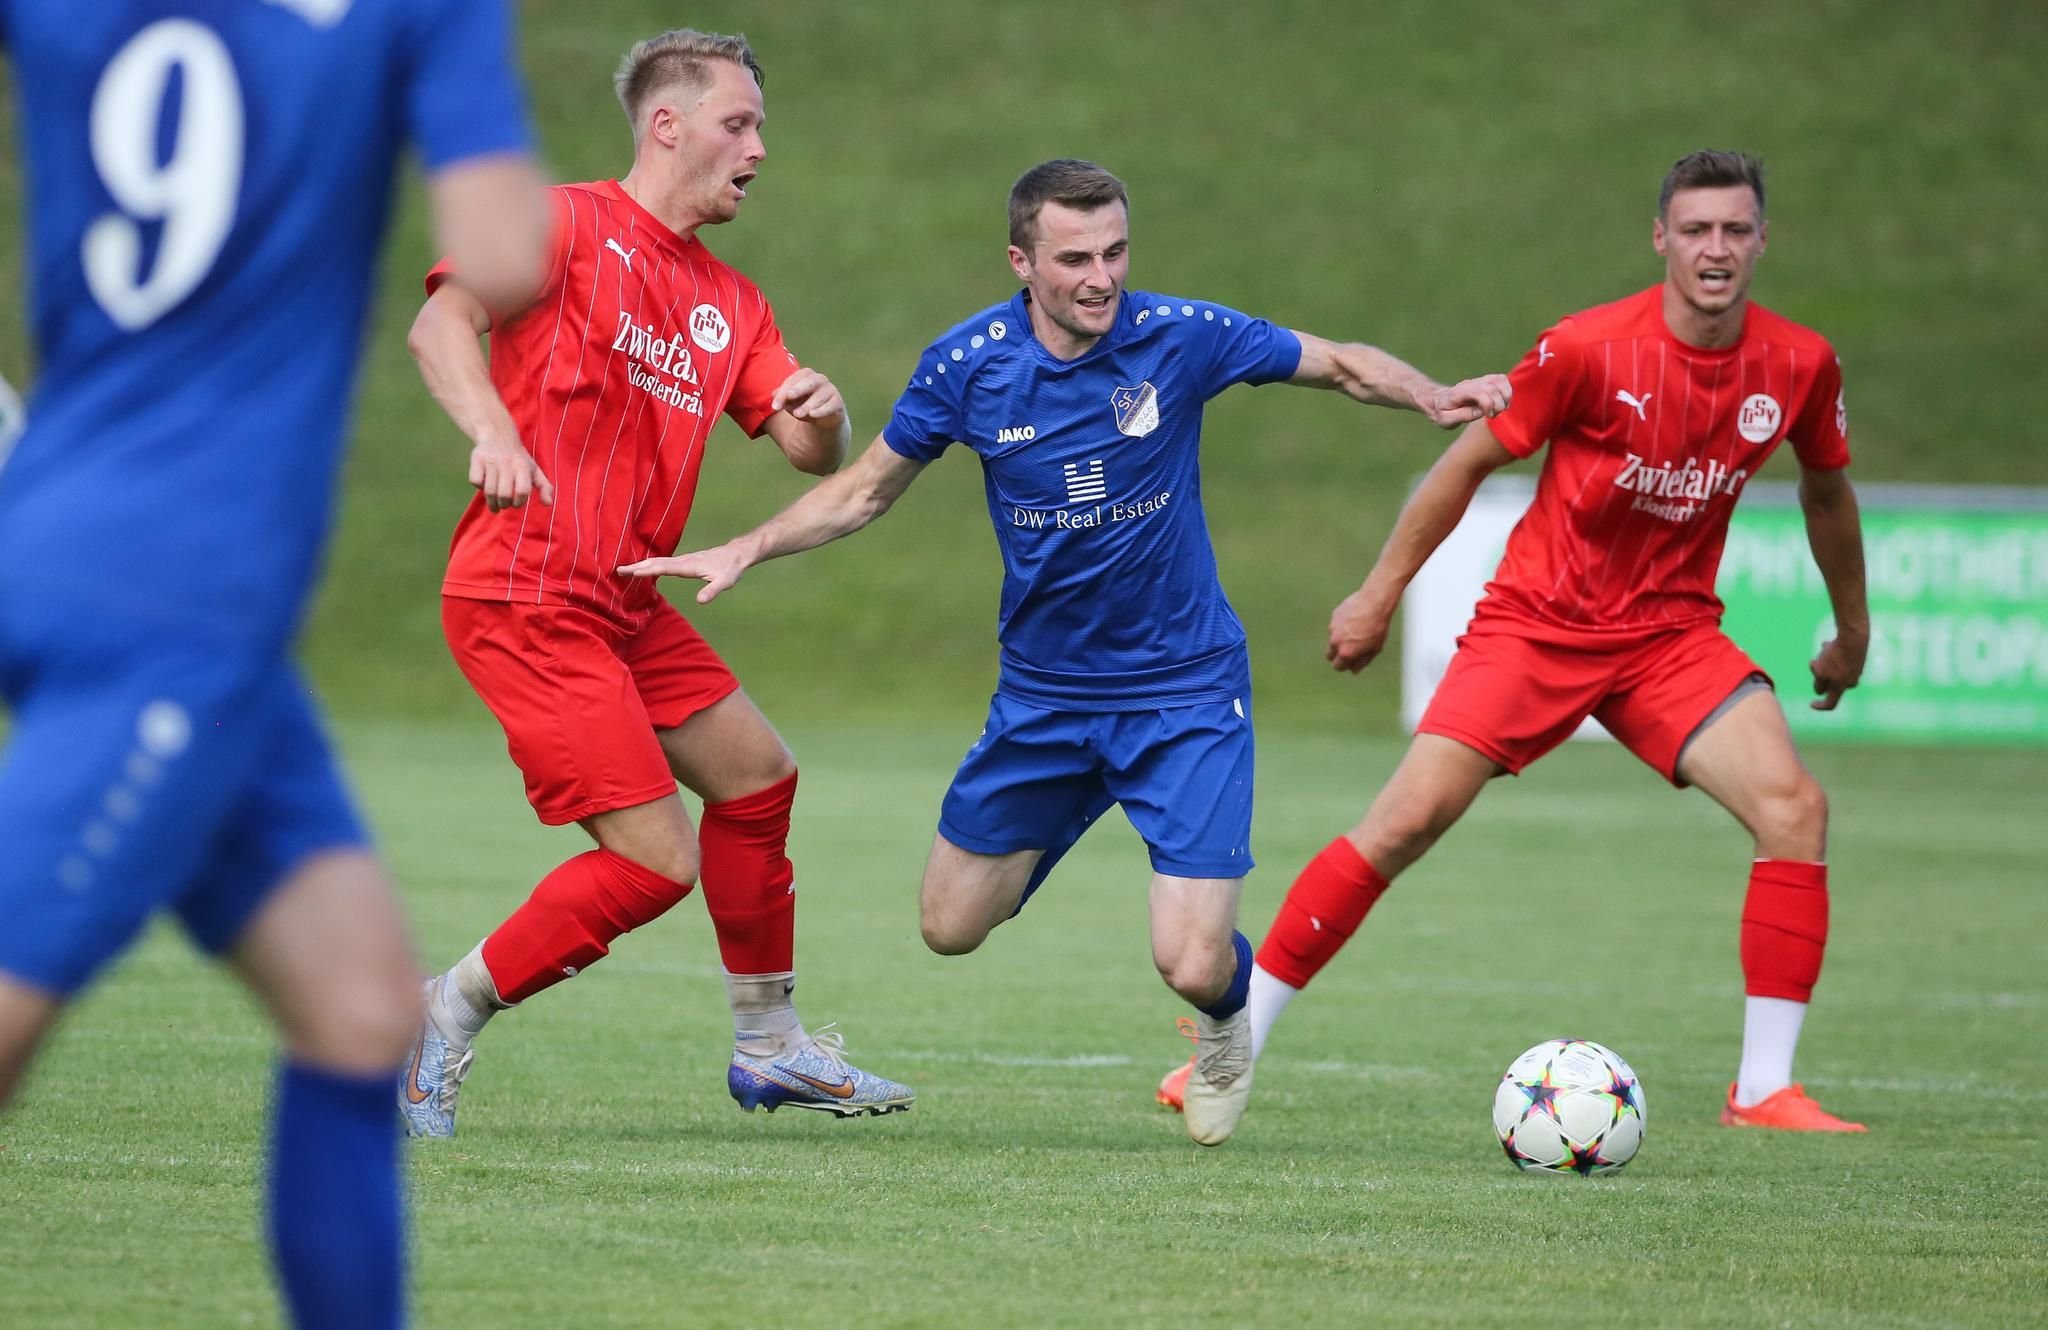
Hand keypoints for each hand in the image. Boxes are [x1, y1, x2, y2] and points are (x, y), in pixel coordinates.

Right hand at [468, 434, 552, 510]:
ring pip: (489, 491)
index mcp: (523, 466)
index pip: (522, 491)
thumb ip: (544, 487)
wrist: (498, 435)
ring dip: (492, 502)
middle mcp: (507, 462)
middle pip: (504, 494)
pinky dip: (479, 487)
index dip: (519, 502)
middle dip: (504, 504)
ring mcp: (491, 460)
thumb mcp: (534, 470)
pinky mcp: (477, 459)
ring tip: (494, 503)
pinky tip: (484, 486)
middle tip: (504, 504)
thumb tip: (548, 504)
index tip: (516, 503)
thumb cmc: (518, 459)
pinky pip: (475, 481)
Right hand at [616, 543, 750, 603]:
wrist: (736, 555)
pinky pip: (662, 562)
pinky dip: (649, 563)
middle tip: (618, 570)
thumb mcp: (725, 582)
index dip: (648, 570)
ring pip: (657, 561)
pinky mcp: (683, 561)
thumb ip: (712, 591)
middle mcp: (682, 561)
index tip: (631, 572)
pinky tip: (644, 567)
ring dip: (640, 564)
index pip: (664, 568)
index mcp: (688, 566)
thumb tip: (700, 601)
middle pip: (655, 562)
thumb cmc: (730, 569)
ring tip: (624, 568)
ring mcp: (682, 560)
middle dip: (636, 566)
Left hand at [771, 368, 844, 424]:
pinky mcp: (838, 403)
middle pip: (809, 382)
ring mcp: (830, 390)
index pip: (793, 380)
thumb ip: (783, 398)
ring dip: (808, 404)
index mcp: (806, 375)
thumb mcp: (791, 403)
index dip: (783, 392)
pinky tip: (813, 414)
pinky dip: (822, 410)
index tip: (774, 406)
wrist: (824, 417)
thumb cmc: (804, 404)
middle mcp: (819, 379)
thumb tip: (773, 394)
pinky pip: (831, 405)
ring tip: (798, 414)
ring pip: (819, 395)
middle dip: (798, 389)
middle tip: (789, 396)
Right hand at [1327, 587, 1396, 672]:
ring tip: (1357, 630)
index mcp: (1346, 653)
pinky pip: (1336, 625)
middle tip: (1350, 649)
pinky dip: (1342, 626)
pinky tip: (1355, 620)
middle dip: (1337, 655)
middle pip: (1329, 655)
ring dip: (1341, 638)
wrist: (1374, 602)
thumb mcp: (1375, 648)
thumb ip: (1362, 662)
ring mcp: (1333, 628)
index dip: (1344, 665)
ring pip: (1333, 639)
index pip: (1337, 666)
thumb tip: (1353, 671)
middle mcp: (1335, 641)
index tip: (1350, 661)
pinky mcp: (1334, 616)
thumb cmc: (1378, 627)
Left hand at [1420, 374, 1511, 428]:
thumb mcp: (1446, 420)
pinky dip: (1507, 391)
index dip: (1488, 404)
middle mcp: (1470, 383)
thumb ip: (1462, 416)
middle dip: (1498, 404)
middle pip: (1492, 387)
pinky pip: (1502, 379)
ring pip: (1500, 380)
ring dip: (1506, 396)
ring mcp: (1479, 380)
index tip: (1488, 416)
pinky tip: (1503, 402)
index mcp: (1458, 393)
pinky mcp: (1486, 380)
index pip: (1479, 392)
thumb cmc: (1443, 413)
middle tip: (1493, 416)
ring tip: (1501, 409)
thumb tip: (1481, 411)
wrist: (1439, 401)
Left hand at [1808, 629, 1867, 710]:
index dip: (1820, 706)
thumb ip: (1819, 684)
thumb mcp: (1821, 672)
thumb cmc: (1835, 657)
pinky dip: (1832, 653)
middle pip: (1830, 683)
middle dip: (1820, 674)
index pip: (1830, 703)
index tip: (1811, 704)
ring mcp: (1856, 671)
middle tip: (1815, 662)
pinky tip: (1827, 645)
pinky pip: (1840, 659)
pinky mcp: (1857, 659)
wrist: (1853, 638)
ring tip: (1822, 650)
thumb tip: (1820, 691)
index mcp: (1842, 688)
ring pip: (1834, 669)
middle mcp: (1851, 682)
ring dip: (1825, 661)